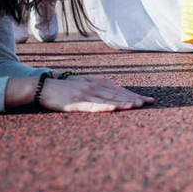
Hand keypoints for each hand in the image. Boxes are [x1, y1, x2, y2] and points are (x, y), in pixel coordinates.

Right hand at [33, 75, 151, 112]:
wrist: (44, 87)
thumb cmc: (65, 88)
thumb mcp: (85, 85)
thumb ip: (99, 89)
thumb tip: (115, 96)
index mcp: (97, 82)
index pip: (120, 89)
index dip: (134, 94)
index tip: (148, 100)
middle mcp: (94, 86)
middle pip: (118, 94)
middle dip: (134, 98)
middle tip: (149, 102)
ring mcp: (86, 94)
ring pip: (108, 99)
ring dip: (122, 102)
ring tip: (136, 105)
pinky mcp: (76, 102)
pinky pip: (92, 106)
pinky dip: (103, 107)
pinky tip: (112, 109)